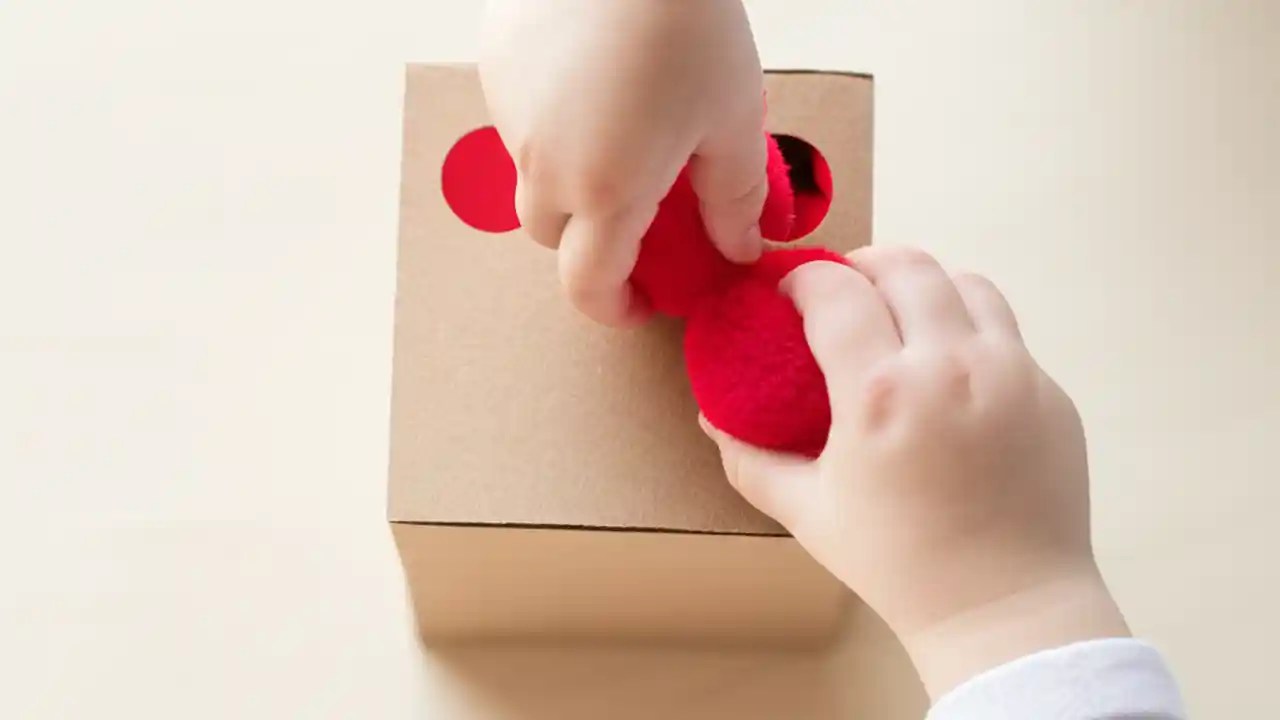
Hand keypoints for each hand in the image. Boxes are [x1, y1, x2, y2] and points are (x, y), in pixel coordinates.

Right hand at [479, 0, 766, 325]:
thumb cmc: (687, 24)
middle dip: (592, 240)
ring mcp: (512, 116)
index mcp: (607, 193)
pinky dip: (554, 121)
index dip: (614, 308)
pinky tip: (594, 81)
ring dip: (572, 176)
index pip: (589, 287)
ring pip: (534, 175)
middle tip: (642, 214)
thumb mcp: (731, 120)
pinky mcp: (495, 68)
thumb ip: (734, 199)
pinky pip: (521, 118)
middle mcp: (545, 165)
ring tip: (624, 129)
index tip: (643, 300)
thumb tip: (738, 248)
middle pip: (554, 235)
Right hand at [700, 246, 1130, 697]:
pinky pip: (1005, 330)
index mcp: (882, 392)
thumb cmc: (899, 565)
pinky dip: (967, 326)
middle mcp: (951, 365)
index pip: (835, 291)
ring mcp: (1012, 373)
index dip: (803, 278)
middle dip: (862, 264)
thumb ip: (750, 459)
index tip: (789, 292)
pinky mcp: (1049, 391)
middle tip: (842, 289)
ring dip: (923, 284)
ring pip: (965, 281)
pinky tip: (947, 364)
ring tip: (900, 312)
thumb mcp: (808, 513)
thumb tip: (712, 420)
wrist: (1005, 608)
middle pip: (905, 265)